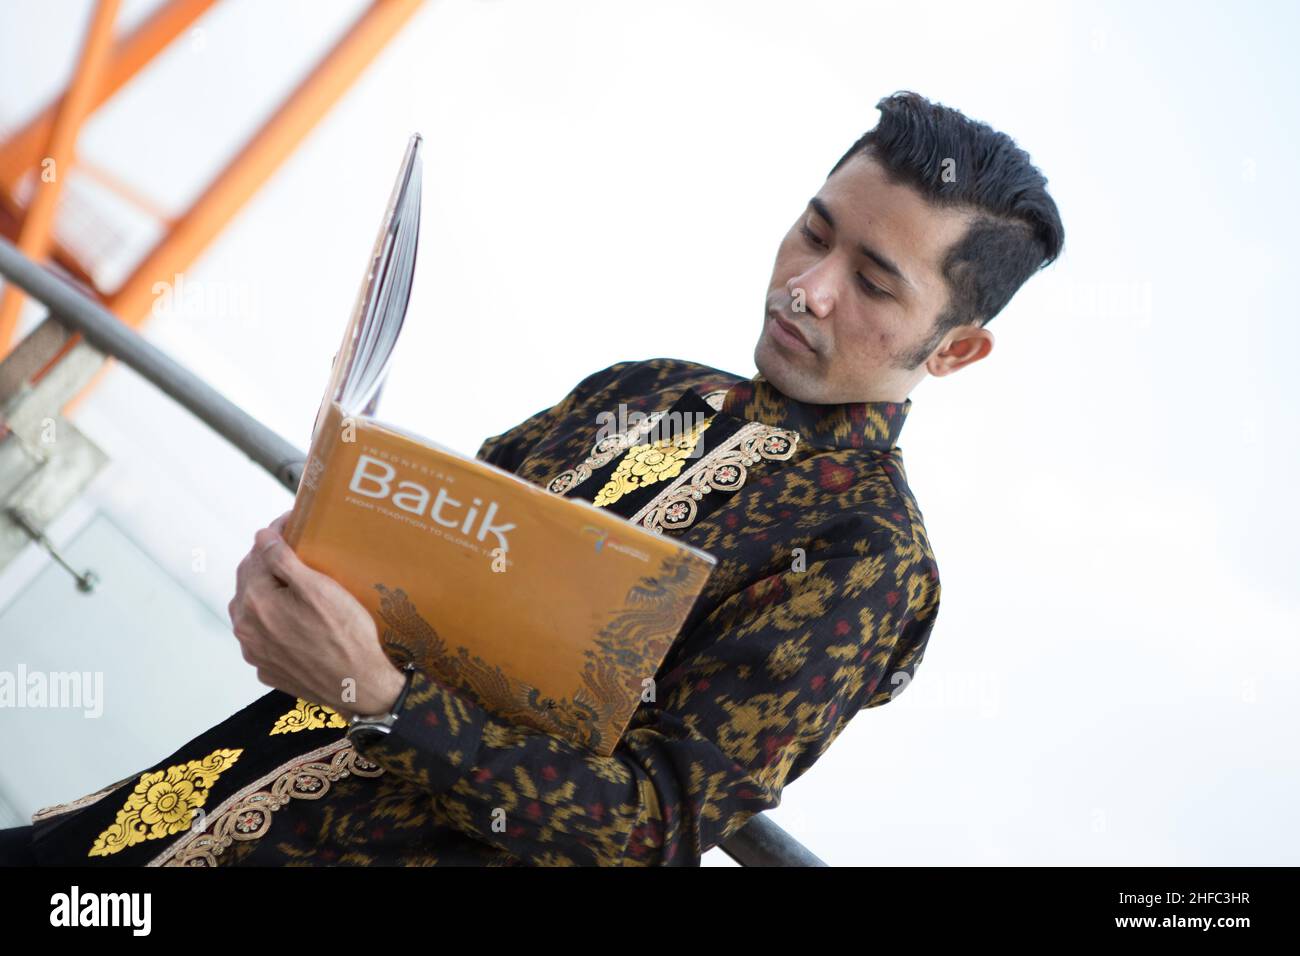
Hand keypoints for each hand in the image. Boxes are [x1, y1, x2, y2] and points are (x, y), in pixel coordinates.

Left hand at [227, 510, 405, 719]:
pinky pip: (264, 637)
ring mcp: (256, 654)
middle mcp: (247, 630)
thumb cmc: (345, 635)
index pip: (256, 556)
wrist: (359, 687)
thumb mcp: (319, 588)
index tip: (293, 523)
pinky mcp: (269, 670)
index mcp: (255, 604)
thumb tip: (261, 536)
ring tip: (292, 583)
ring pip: (253, 611)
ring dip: (266, 592)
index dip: (274, 535)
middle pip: (249, 582)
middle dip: (267, 562)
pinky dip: (274, 621)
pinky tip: (295, 618)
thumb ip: (283, 559)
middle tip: (295, 549)